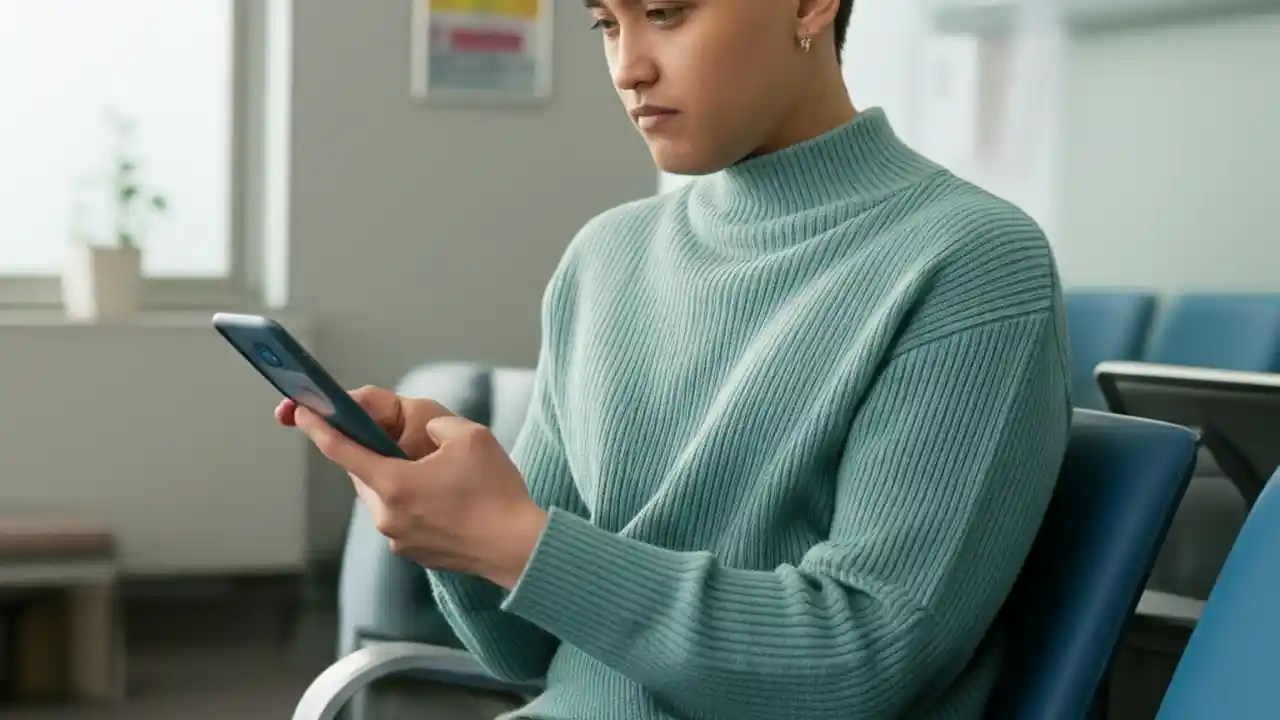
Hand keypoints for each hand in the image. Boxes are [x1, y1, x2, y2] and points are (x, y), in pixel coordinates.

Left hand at [276, 389, 547, 588]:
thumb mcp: (469, 436)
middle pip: (364, 472)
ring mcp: (398, 538)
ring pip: (383, 495)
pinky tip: (447, 498)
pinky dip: (413, 501)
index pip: (340, 450)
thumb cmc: (496, 493)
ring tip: (438, 473)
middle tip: (404, 440)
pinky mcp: (412, 553)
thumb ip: (435, 424)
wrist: (517, 548)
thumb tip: (423, 432)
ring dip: (397, 478)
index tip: (301, 412)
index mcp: (393, 484)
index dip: (317, 427)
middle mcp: (386, 515)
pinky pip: (400, 517)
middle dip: (377, 453)